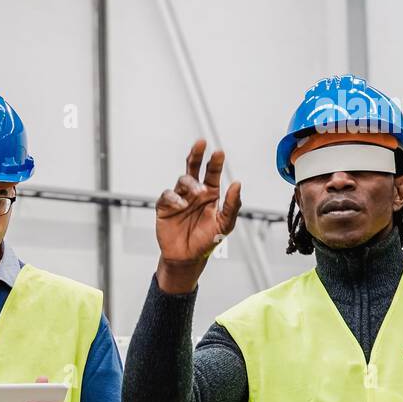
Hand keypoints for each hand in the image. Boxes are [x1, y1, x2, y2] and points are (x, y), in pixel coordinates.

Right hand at [155, 140, 241, 293]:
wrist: (187, 257)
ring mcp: (179, 198)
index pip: (212, 173)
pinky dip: (174, 198)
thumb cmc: (207, 240)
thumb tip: (237, 184)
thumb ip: (232, 205)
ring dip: (190, 183)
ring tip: (197, 192)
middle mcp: (194, 192)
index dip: (215, 162)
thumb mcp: (225, 224)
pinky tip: (181, 205)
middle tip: (201, 143)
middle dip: (197, 155)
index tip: (219, 152)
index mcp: (210, 194)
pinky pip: (168, 196)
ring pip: (182, 180)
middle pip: (194, 168)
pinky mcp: (165, 207)